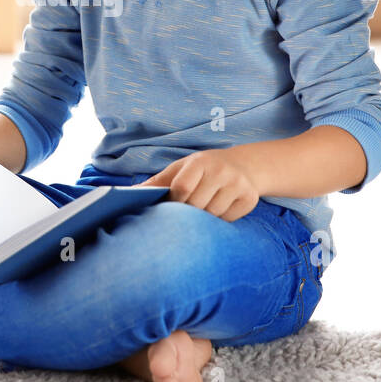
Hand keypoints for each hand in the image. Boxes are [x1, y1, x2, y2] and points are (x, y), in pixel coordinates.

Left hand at [138, 150, 259, 221]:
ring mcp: (238, 184)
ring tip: (204, 207)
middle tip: (187, 211)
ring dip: (205, 217)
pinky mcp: (250, 198)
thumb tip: (130, 194)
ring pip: (213, 214)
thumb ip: (157, 182)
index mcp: (200, 162)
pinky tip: (220, 207)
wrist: (243, 166)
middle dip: (189, 212)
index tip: (173, 205)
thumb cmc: (202, 170)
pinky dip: (221, 219)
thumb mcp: (180, 169)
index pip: (181, 188)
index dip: (174, 202)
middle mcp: (221, 170)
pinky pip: (228, 219)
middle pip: (197, 205)